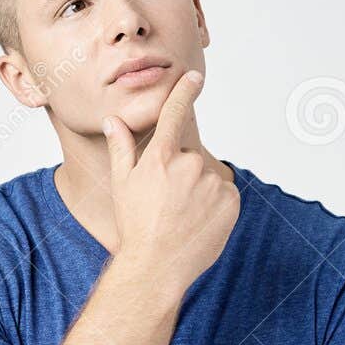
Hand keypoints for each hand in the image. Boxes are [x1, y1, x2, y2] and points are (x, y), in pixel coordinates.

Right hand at [102, 69, 239, 293]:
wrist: (156, 267)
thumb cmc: (135, 226)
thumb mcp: (123, 184)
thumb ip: (121, 148)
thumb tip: (114, 120)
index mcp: (160, 158)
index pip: (174, 114)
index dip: (185, 92)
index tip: (195, 77)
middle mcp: (188, 165)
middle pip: (191, 159)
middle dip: (182, 175)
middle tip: (168, 204)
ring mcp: (211, 184)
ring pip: (208, 179)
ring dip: (200, 192)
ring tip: (182, 217)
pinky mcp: (230, 202)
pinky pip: (225, 196)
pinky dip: (216, 206)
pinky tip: (199, 223)